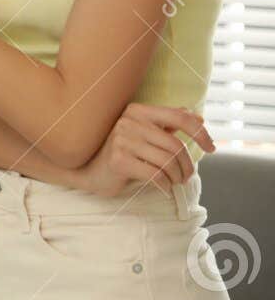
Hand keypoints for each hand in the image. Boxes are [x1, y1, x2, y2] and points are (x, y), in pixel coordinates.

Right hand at [68, 103, 215, 197]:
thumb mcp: (145, 133)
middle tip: (186, 177)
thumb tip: (198, 118)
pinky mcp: (118, 159)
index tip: (212, 148)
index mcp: (138, 111)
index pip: (179, 117)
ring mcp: (121, 139)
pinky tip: (164, 189)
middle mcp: (129, 121)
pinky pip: (155, 175)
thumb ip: (169, 123)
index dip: (200, 134)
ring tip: (174, 183)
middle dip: (187, 166)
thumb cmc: (122, 151)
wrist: (89, 169)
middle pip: (175, 145)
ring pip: (167, 162)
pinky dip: (165, 185)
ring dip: (177, 178)